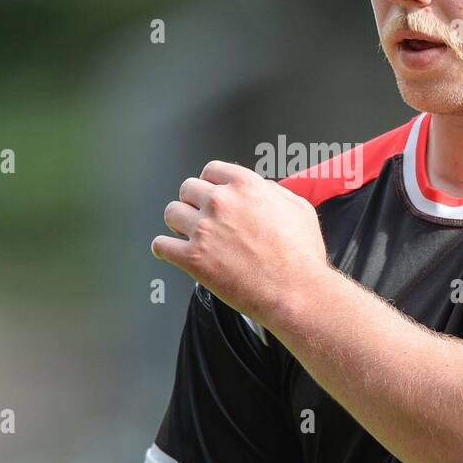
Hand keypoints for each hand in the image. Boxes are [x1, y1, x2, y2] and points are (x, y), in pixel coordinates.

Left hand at [152, 161, 330, 326]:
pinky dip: (164, 248)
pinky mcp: (193, 258)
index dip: (210, 183)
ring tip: (189, 235)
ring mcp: (203, 230)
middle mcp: (221, 202)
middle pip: (188, 189)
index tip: (210, 195)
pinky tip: (173, 252)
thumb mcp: (298, 208)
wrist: (295, 291)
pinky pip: (161, 245)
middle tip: (202, 218)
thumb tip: (261, 189)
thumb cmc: (301, 255)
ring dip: (178, 223)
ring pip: (171, 213)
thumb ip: (274, 192)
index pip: (211, 170)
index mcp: (246, 186)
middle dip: (194, 202)